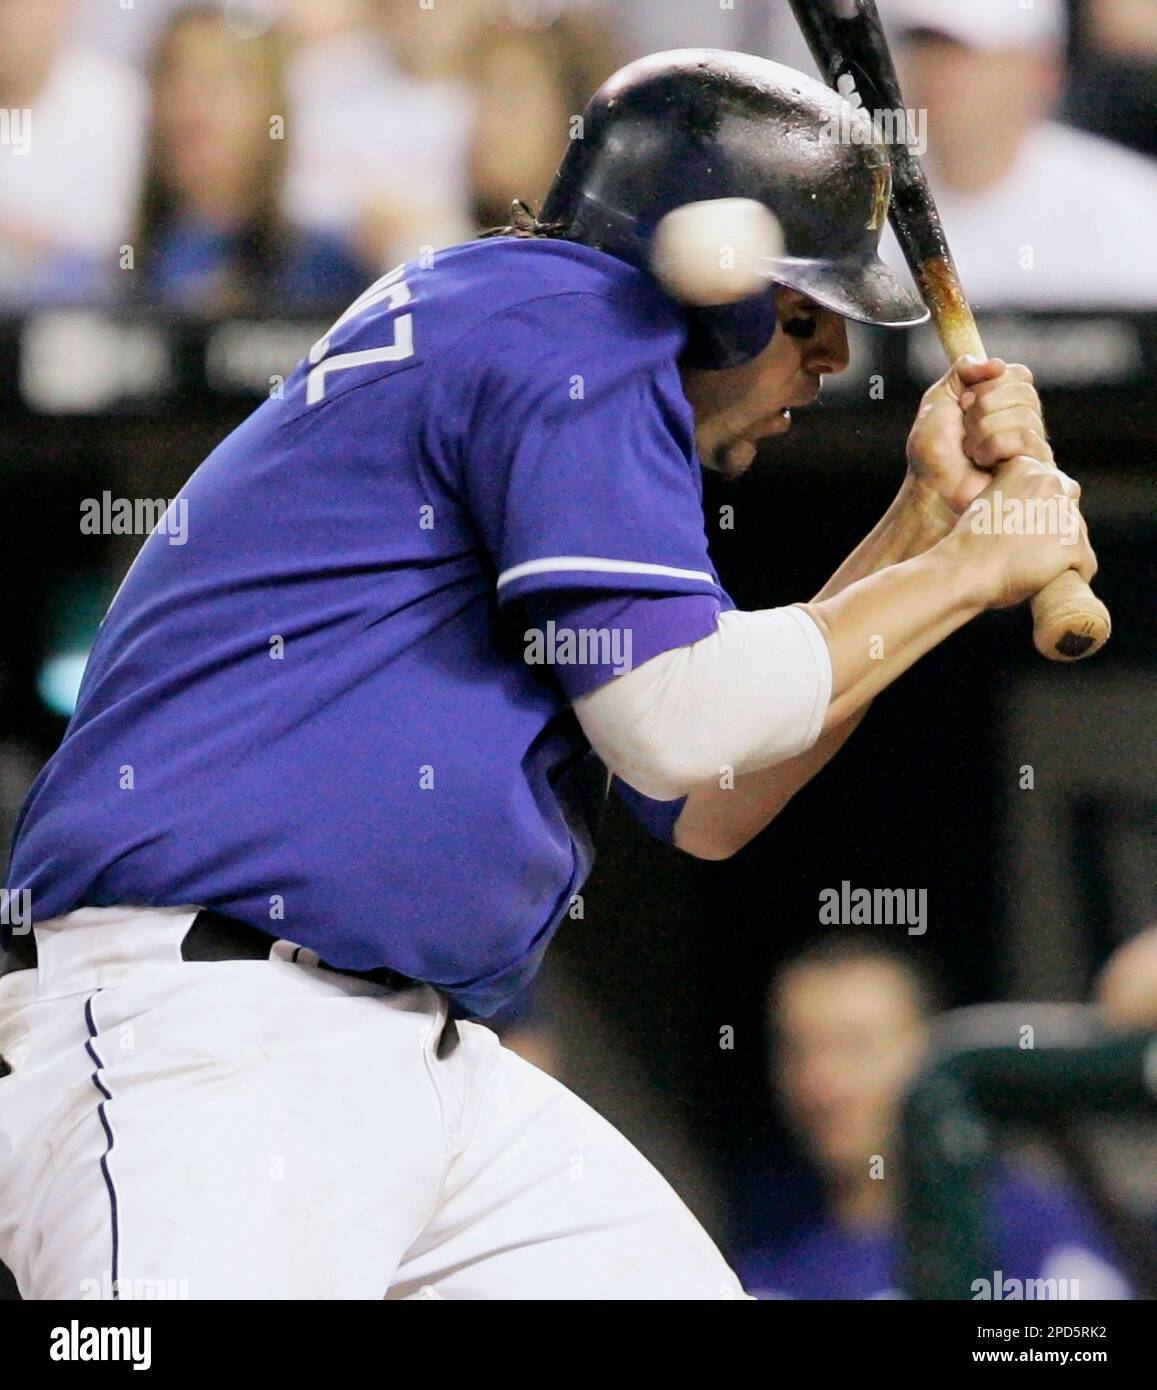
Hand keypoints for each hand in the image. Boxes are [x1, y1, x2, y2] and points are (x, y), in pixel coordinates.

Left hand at [907, 356, 1051, 513]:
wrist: (932, 489)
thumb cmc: (933, 453)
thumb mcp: (938, 399)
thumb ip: (963, 370)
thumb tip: (997, 363)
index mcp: (1005, 403)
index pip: (1018, 374)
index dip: (988, 386)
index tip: (963, 404)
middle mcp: (1023, 421)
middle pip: (1023, 392)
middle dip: (983, 410)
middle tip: (965, 431)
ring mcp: (1032, 446)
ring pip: (1023, 416)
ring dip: (984, 432)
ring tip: (971, 452)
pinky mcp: (1035, 468)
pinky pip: (1026, 439)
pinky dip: (995, 447)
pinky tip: (984, 463)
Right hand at [945, 454, 1096, 609]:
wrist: (963, 569)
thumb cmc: (966, 544)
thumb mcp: (984, 502)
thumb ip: (1011, 496)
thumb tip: (1027, 511)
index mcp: (1026, 467)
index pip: (1052, 487)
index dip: (1039, 512)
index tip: (1020, 530)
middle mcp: (1051, 482)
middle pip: (1070, 507)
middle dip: (1056, 528)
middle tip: (1027, 550)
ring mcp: (1065, 513)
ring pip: (1077, 536)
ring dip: (1060, 553)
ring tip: (1029, 568)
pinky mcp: (1075, 545)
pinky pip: (1086, 564)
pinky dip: (1071, 576)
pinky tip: (1047, 582)